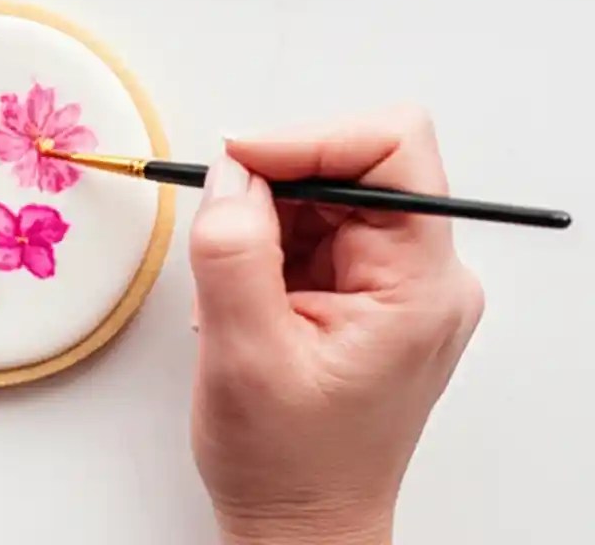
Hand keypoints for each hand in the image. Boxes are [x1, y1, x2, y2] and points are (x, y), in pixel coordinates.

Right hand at [189, 107, 484, 544]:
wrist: (299, 525)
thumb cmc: (288, 465)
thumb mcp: (243, 357)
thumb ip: (233, 254)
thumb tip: (229, 172)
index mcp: (419, 286)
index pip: (393, 150)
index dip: (310, 139)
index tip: (240, 162)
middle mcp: (422, 274)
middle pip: (353, 166)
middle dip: (275, 186)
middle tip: (221, 234)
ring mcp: (395, 283)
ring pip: (324, 196)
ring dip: (264, 223)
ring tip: (234, 292)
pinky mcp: (365, 293)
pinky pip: (311, 232)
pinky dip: (265, 248)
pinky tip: (246, 300)